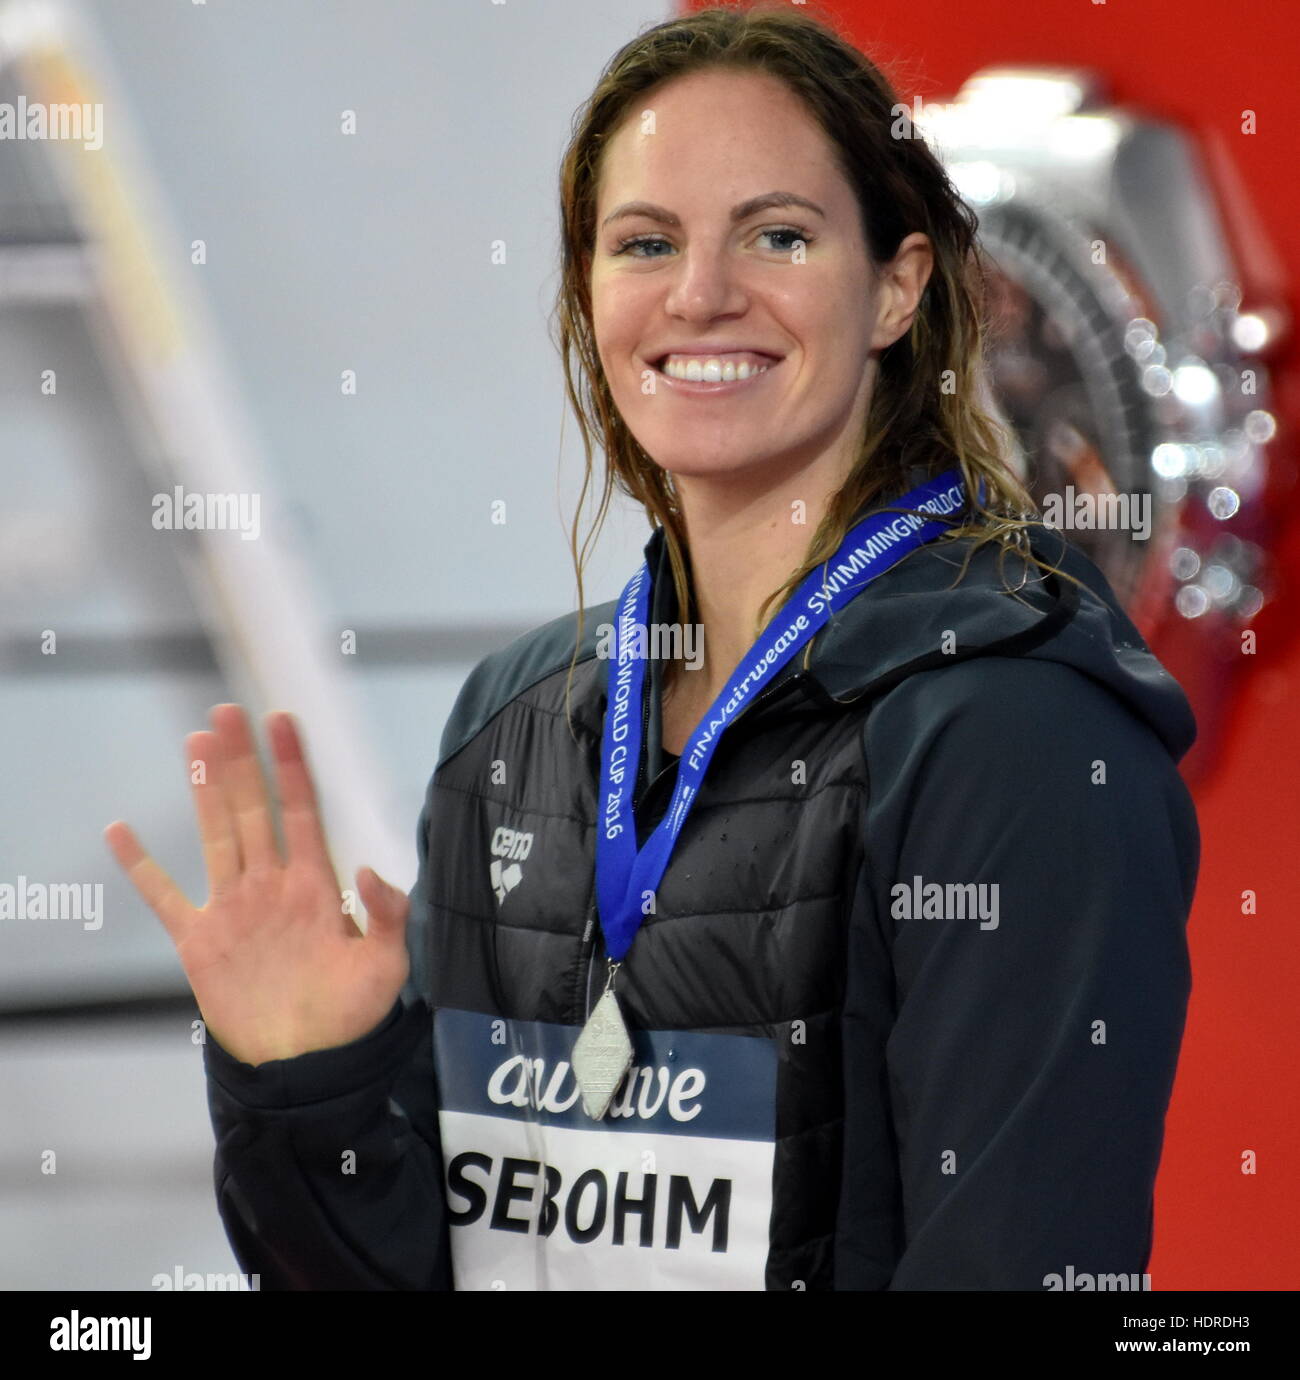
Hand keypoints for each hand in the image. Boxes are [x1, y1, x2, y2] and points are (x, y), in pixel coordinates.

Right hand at [104, 704, 409, 1065]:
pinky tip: (121, 832)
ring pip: (216, 835)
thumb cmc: (354, 1016)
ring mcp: (234, 909)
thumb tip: (373, 870)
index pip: (302, 809)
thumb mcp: (388, 966)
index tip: (283, 719)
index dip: (293, 765)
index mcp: (316, 884)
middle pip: (253, 809)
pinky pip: (165, 898)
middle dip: (243, 761)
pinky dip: (142, 868)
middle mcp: (271, 885)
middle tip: (228, 711)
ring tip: (196, 743)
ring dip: (206, 790)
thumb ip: (389, 915)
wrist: (308, 1066)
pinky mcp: (200, 942)